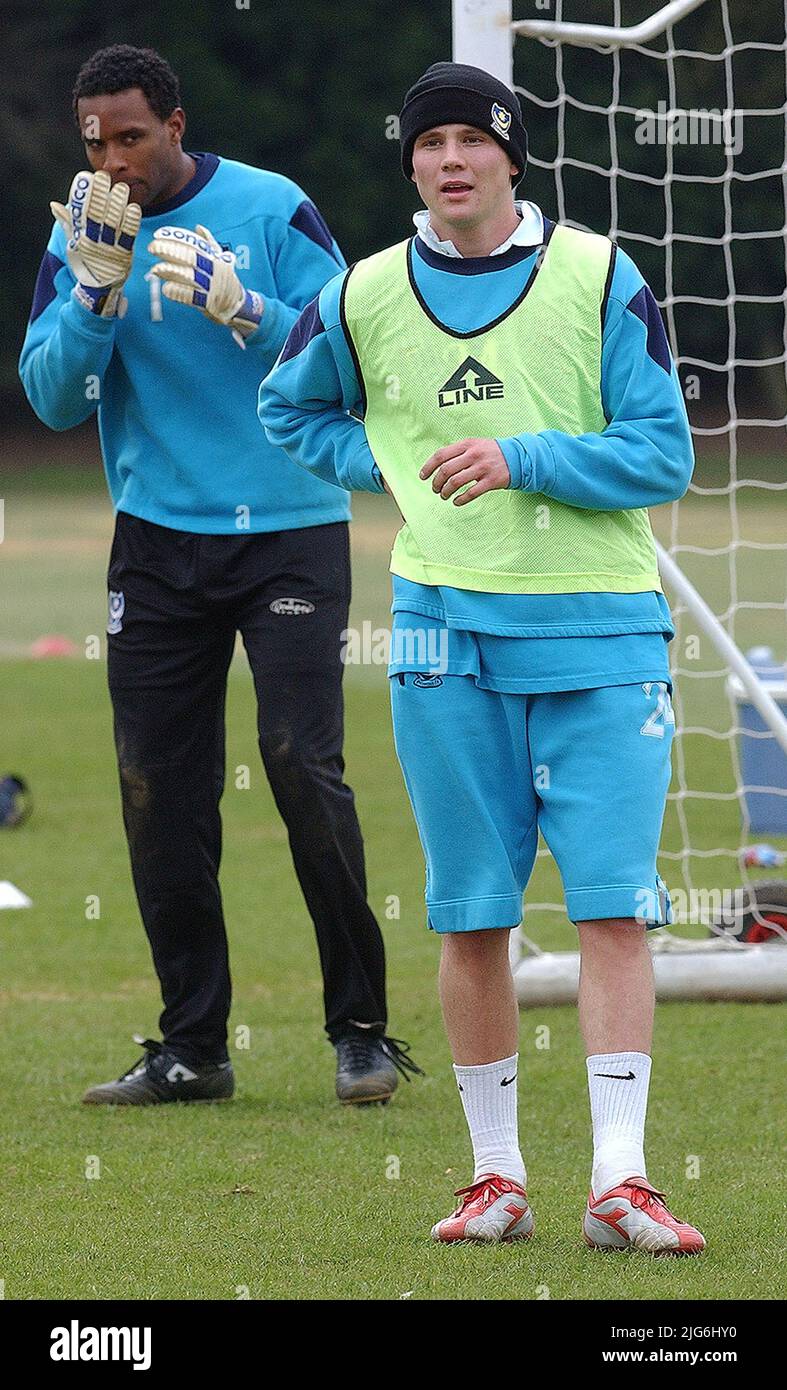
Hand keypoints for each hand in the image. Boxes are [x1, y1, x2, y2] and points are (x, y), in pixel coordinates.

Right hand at [51, 170, 140, 316]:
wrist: (96, 290)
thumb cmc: (85, 263)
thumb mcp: (73, 243)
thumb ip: (68, 223)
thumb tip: (54, 204)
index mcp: (80, 236)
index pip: (81, 210)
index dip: (83, 193)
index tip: (86, 176)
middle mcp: (93, 241)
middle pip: (97, 214)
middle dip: (100, 195)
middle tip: (105, 176)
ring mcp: (109, 248)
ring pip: (113, 223)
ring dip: (118, 204)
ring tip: (121, 187)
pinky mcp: (124, 255)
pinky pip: (128, 236)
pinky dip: (131, 223)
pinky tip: (134, 208)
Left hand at [147, 223, 263, 341]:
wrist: (238, 305)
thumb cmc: (226, 280)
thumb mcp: (220, 259)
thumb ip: (208, 243)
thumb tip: (198, 227)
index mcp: (214, 258)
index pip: (193, 244)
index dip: (176, 238)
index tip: (159, 234)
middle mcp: (213, 270)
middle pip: (189, 258)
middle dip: (170, 251)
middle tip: (153, 247)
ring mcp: (211, 286)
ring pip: (189, 276)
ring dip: (171, 272)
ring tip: (156, 269)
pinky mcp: (208, 302)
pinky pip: (191, 297)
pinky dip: (178, 292)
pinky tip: (166, 289)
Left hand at [419, 438, 510, 504]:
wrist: (517, 457)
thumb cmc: (491, 452)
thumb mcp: (474, 444)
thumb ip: (457, 452)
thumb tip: (437, 465)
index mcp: (467, 445)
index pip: (440, 455)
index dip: (428, 467)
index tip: (423, 476)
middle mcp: (473, 455)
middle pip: (446, 470)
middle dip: (436, 482)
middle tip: (435, 489)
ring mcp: (482, 468)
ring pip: (456, 482)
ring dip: (446, 492)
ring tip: (444, 496)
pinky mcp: (491, 481)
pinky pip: (471, 493)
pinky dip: (460, 500)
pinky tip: (456, 502)